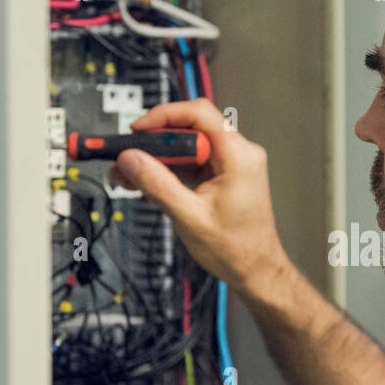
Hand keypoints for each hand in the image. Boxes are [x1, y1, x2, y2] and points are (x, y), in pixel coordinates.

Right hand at [109, 98, 289, 295]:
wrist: (256, 270)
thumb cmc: (237, 249)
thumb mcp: (189, 217)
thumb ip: (157, 185)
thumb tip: (131, 160)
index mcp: (239, 157)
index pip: (199, 114)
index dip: (164, 116)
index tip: (138, 130)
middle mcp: (240, 154)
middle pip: (190, 129)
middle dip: (155, 143)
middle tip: (128, 158)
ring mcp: (233, 164)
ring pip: (188, 146)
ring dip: (159, 158)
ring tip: (131, 174)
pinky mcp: (224, 175)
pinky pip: (193, 162)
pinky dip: (170, 170)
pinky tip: (149, 181)